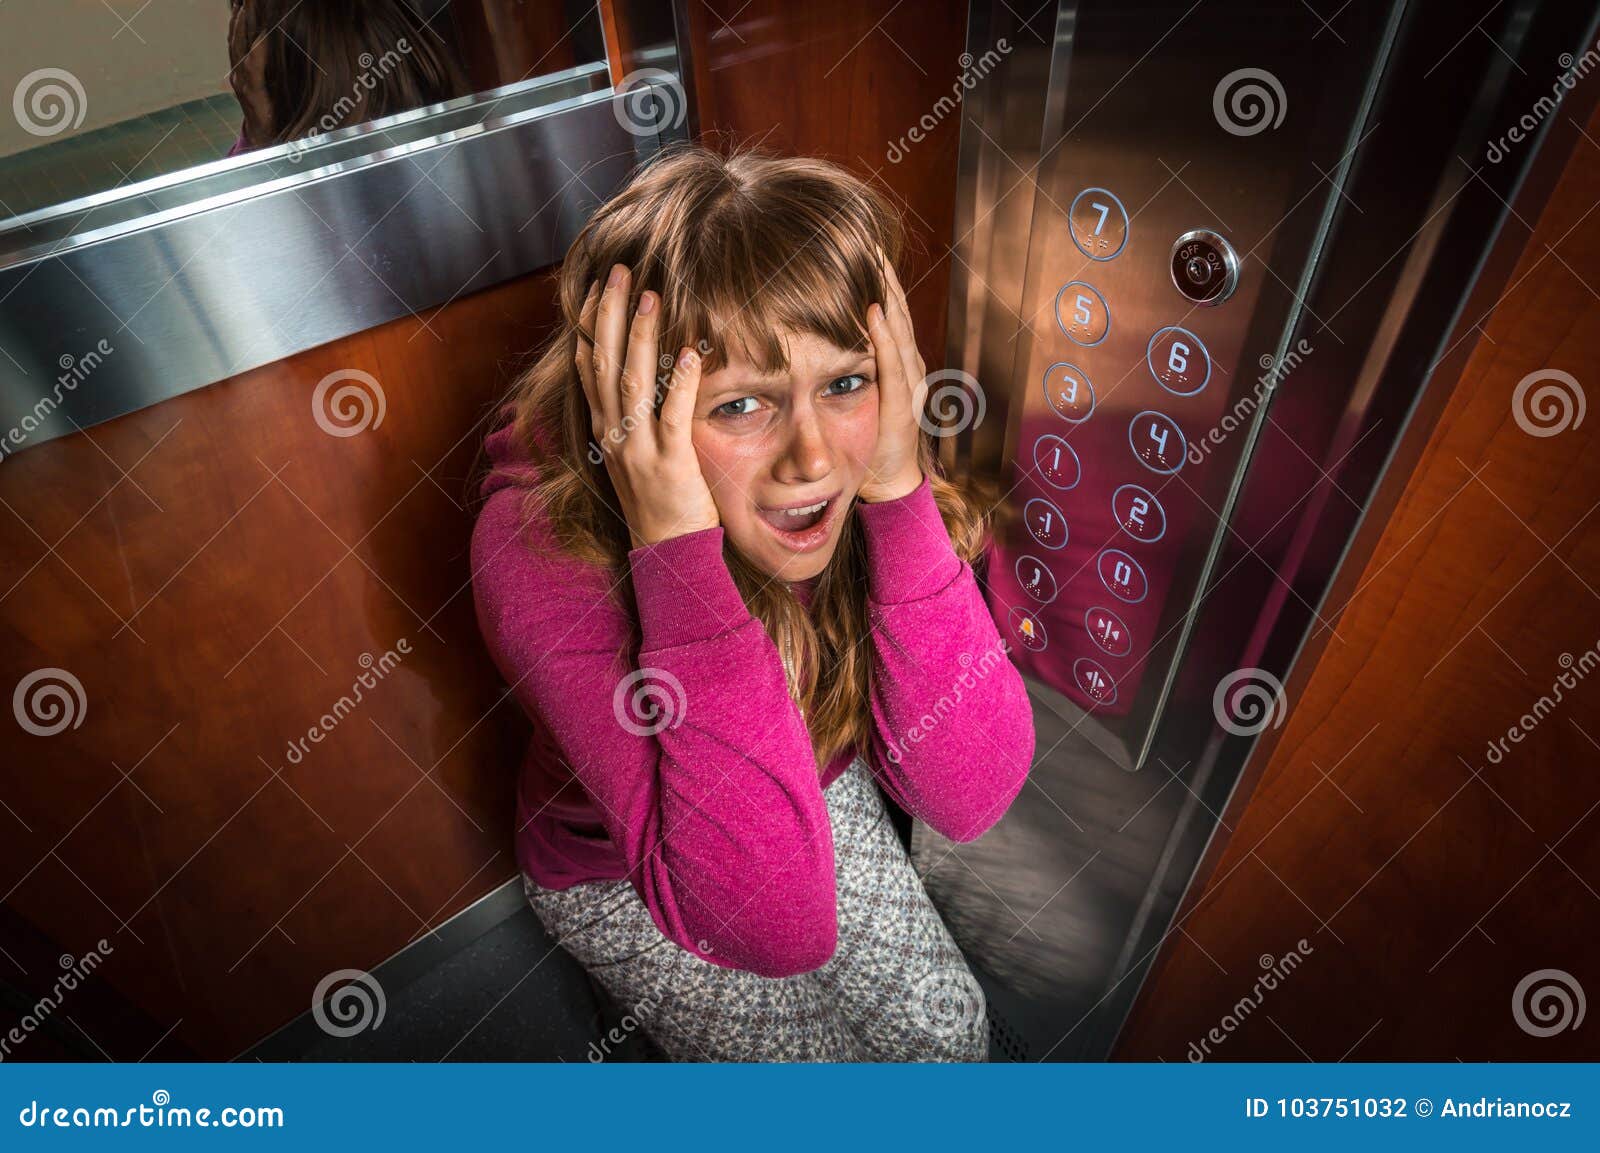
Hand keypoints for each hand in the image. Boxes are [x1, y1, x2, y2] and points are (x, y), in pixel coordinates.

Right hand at [227, 2, 274, 147]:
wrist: (268, 138)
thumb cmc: (275, 108)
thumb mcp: (275, 78)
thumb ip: (273, 60)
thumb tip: (283, 39)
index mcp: (245, 64)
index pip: (241, 31)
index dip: (242, 13)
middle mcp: (240, 69)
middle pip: (237, 33)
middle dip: (242, 13)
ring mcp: (242, 81)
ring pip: (240, 46)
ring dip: (244, 26)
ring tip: (248, 6)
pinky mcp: (251, 94)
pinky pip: (252, 69)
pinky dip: (256, 53)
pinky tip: (261, 39)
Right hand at [576, 264, 720, 549]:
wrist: (666, 553)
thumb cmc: (660, 500)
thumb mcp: (638, 452)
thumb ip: (636, 414)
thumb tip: (647, 375)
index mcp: (606, 428)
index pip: (590, 365)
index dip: (592, 323)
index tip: (600, 285)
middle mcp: (615, 434)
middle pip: (604, 361)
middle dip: (610, 312)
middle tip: (619, 271)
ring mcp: (638, 450)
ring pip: (631, 382)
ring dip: (640, 335)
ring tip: (649, 295)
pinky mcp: (669, 464)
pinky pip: (670, 416)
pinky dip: (677, 382)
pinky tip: (686, 352)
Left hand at [860, 255, 926, 502]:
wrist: (887, 479)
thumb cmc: (863, 437)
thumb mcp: (850, 391)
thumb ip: (841, 364)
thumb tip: (808, 334)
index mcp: (895, 358)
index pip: (885, 309)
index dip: (876, 277)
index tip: (860, 243)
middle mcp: (907, 363)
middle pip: (895, 308)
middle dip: (882, 273)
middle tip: (867, 236)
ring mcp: (908, 381)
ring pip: (897, 327)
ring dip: (885, 292)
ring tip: (873, 258)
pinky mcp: (901, 402)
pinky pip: (892, 362)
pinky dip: (883, 335)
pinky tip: (873, 310)